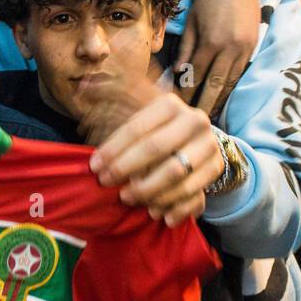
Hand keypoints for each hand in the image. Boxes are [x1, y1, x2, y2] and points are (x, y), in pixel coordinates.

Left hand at [82, 68, 223, 226]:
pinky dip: (174, 208)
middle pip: (155, 150)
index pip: (137, 129)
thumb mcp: (139, 113)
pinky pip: (194, 194)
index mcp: (170, 105)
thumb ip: (114, 98)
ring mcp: (209, 146)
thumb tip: (84, 86)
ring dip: (149, 191)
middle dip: (127, 169)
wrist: (199, 141)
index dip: (113, 150)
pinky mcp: (216, 170)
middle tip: (108, 184)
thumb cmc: (157, 131)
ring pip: (176, 174)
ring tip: (129, 199)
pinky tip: (158, 215)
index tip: (95, 168)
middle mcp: (194, 121)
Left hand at [176, 0, 259, 115]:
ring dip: (219, 101)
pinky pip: (240, 74)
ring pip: (231, 83)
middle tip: (193, 122)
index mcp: (211, 42)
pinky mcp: (253, 48)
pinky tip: (222, 98)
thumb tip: (178, 74)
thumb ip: (185, 49)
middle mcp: (230, 48)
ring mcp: (244, 49)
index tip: (176, 108)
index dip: (185, 93)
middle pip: (215, 86)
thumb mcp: (191, 21)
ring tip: (208, 117)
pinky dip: (231, 88)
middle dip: (204, 105)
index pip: (195, 76)